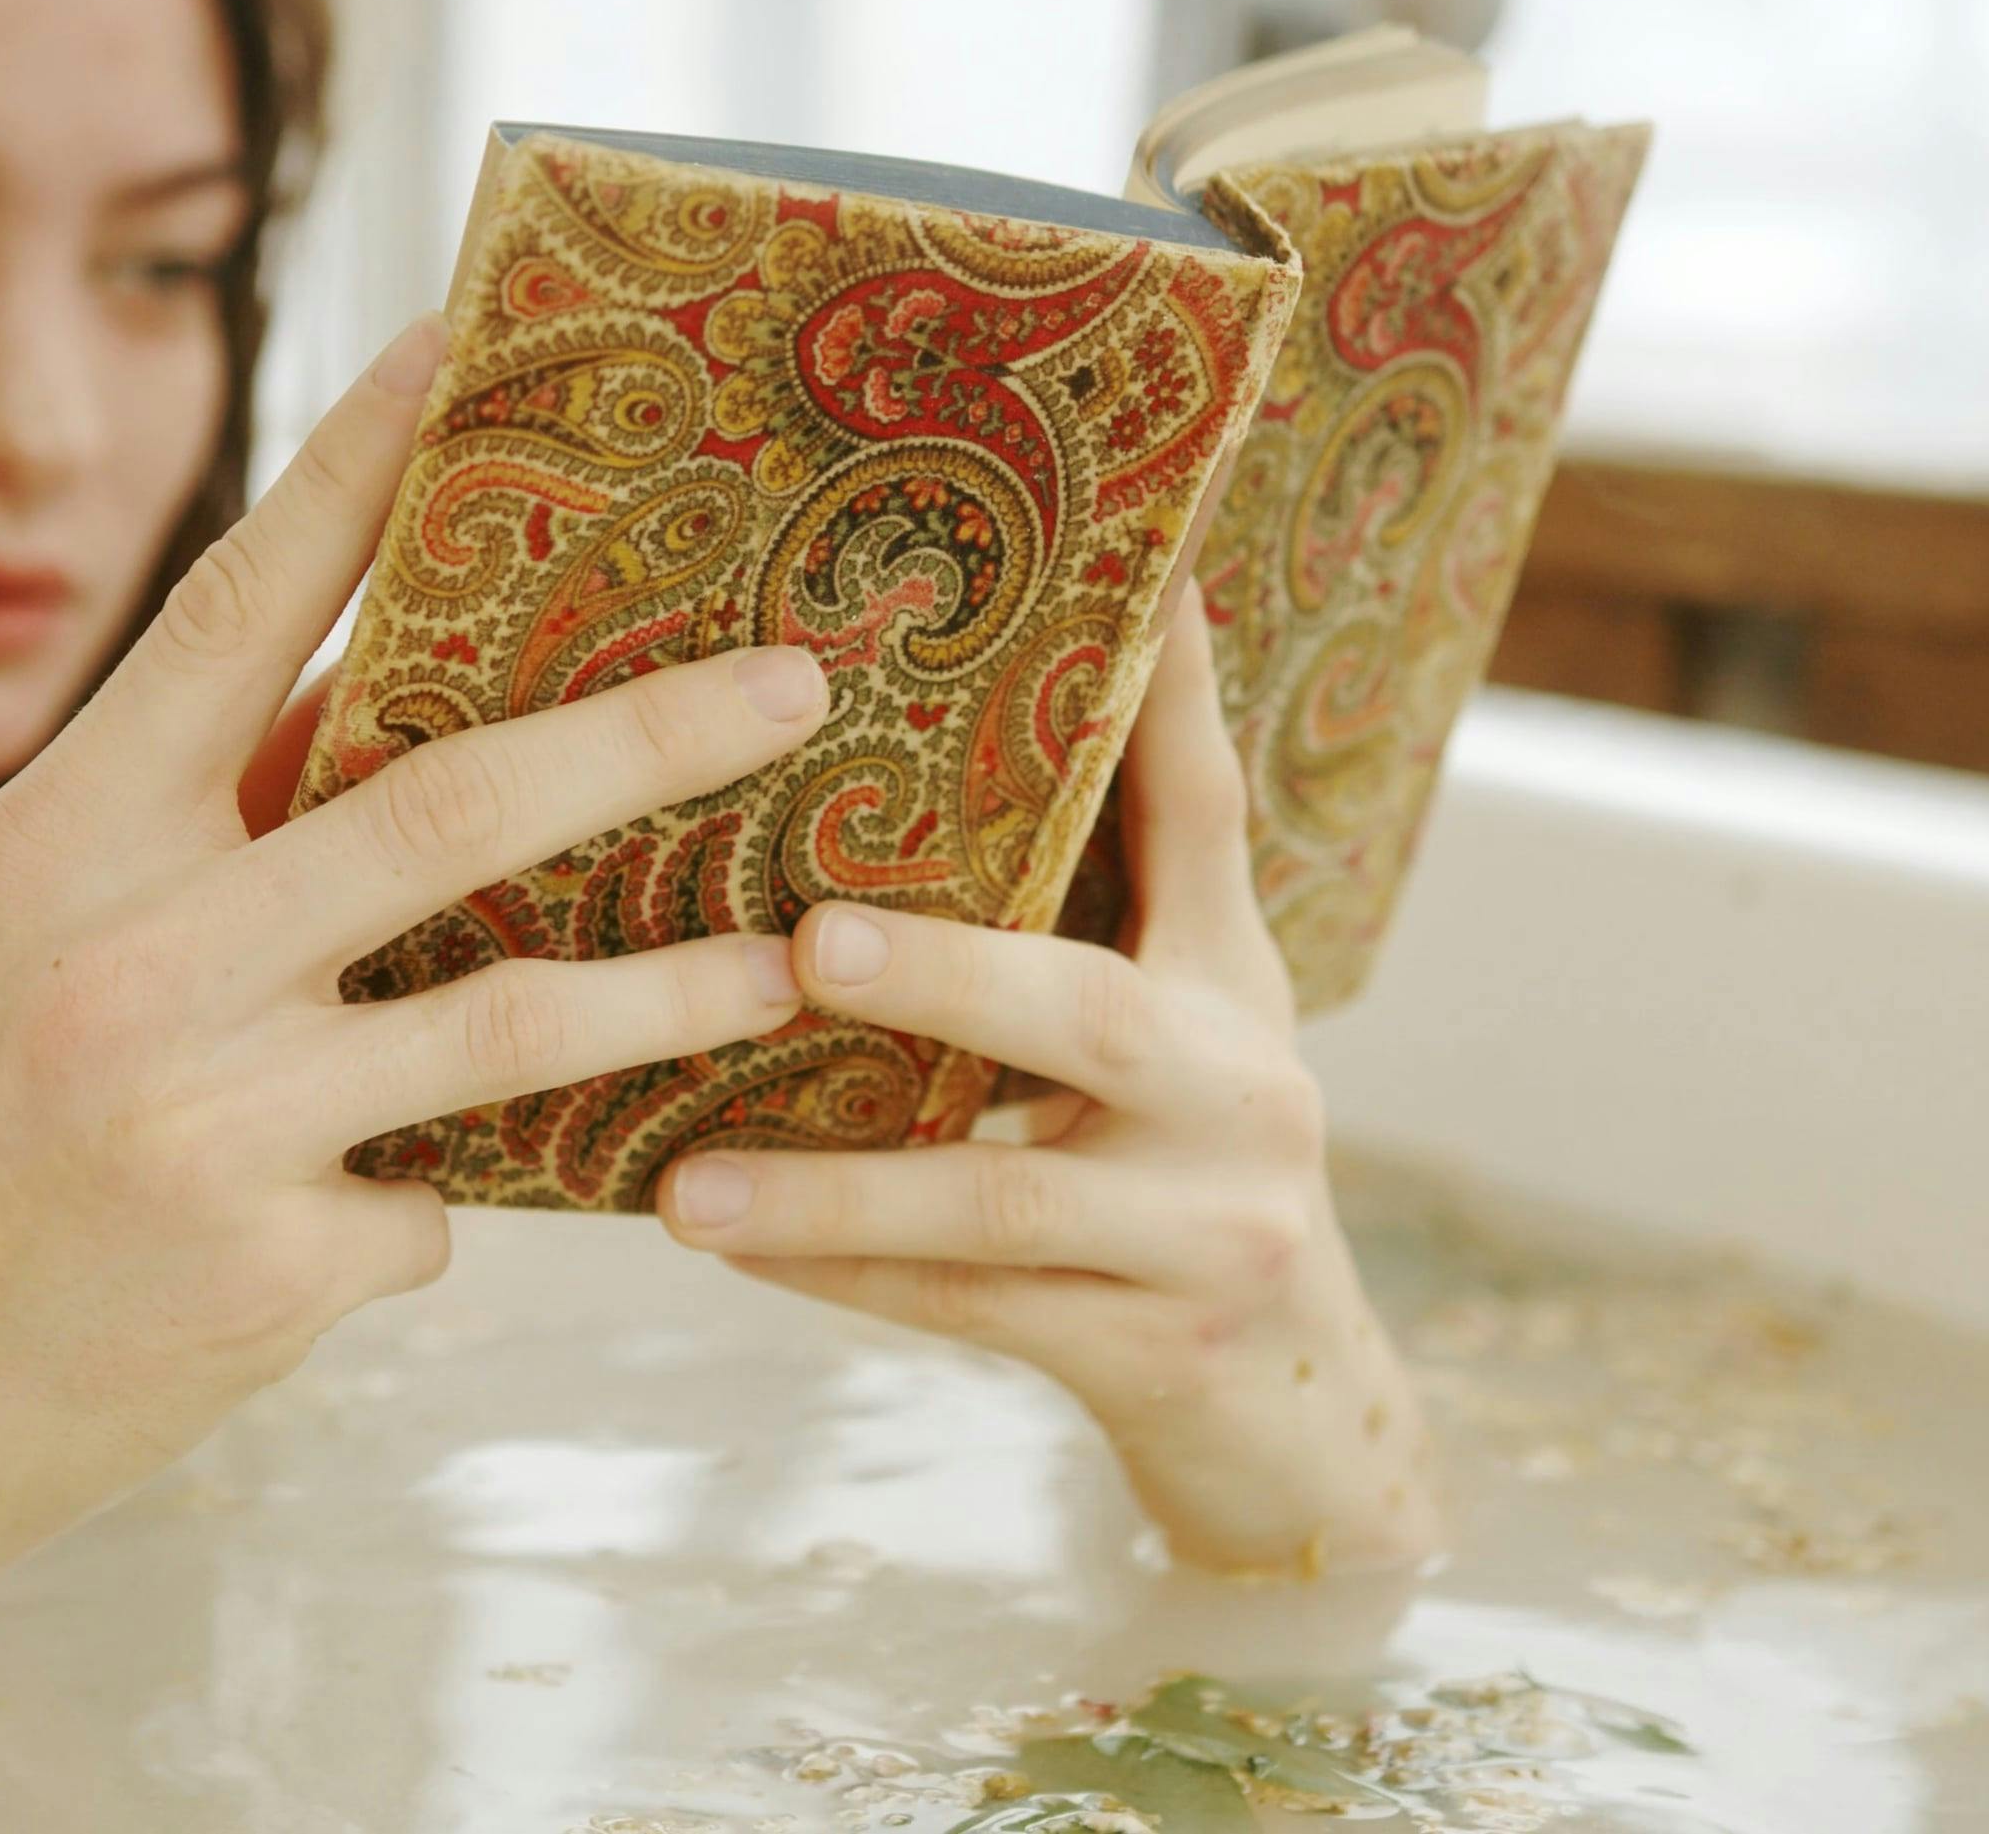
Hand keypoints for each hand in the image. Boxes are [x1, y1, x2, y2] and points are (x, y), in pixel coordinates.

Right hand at [0, 315, 833, 1820]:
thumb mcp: (30, 948)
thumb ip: (197, 837)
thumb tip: (388, 725)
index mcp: (65, 835)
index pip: (234, 605)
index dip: (359, 464)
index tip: (472, 336)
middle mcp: (132, 952)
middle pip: (450, 802)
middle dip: (650, 735)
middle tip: (801, 684)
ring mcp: (205, 1111)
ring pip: (510, 1018)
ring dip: (675, 988)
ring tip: (795, 964)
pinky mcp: (267, 1261)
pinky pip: (434, 1204)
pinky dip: (439, 1202)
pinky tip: (396, 1223)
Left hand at [650, 601, 1444, 1577]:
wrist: (1301, 1414)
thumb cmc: (1188, 1174)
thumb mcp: (1186, 1021)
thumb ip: (1110, 886)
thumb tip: (1004, 701)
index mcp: (1235, 985)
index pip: (1204, 812)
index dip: (1168, 695)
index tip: (1131, 573)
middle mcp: (1245, 1090)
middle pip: (1087, 1013)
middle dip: (943, 974)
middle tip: (807, 942)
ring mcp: (1210, 1232)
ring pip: (999, 1204)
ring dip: (834, 1189)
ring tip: (687, 1183)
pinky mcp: (1156, 1351)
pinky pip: (967, 1316)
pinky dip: (842, 1283)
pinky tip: (727, 1250)